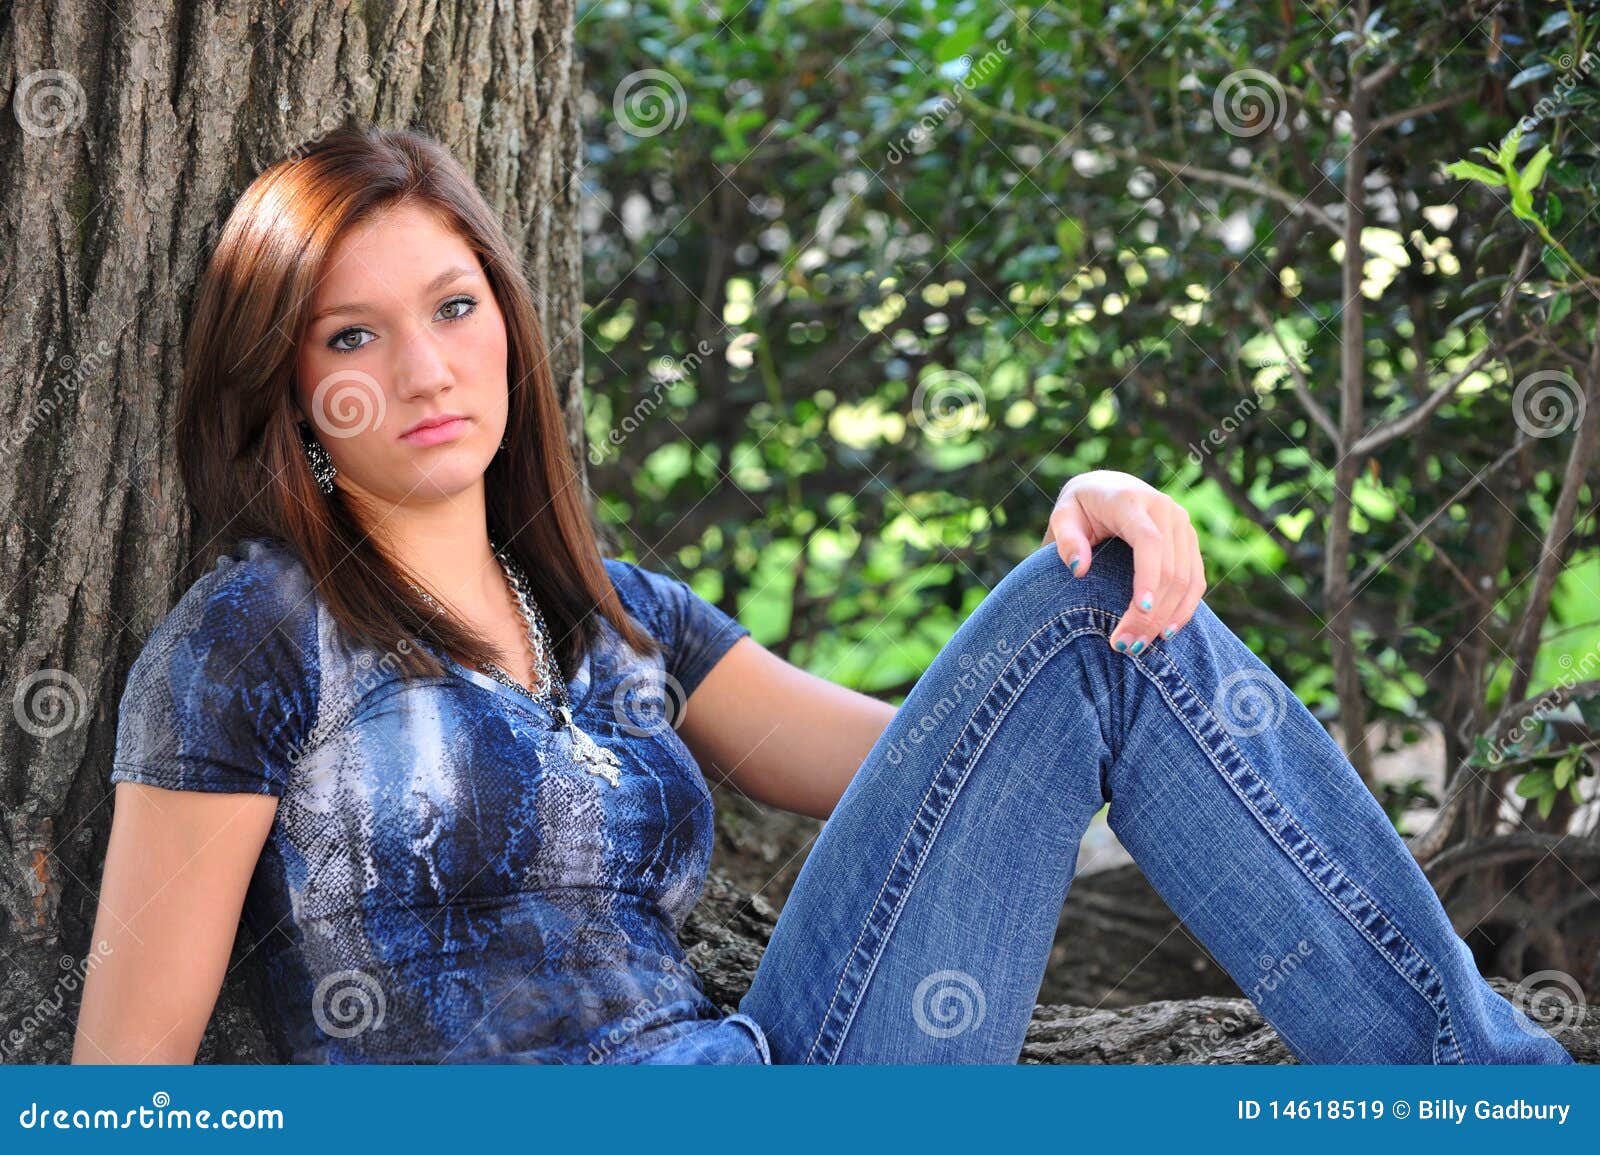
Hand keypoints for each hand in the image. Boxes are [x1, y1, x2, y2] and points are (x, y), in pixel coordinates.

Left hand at [1041, 470, 1206, 653]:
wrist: (1107, 488)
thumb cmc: (1080, 508)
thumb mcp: (1063, 515)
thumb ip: (1066, 539)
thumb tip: (1079, 569)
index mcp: (1131, 501)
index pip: (1149, 542)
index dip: (1149, 577)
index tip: (1140, 611)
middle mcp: (1164, 510)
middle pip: (1170, 568)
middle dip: (1151, 612)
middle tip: (1125, 646)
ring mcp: (1182, 525)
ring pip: (1187, 578)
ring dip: (1167, 617)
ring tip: (1140, 646)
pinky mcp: (1189, 541)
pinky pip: (1195, 580)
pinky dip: (1184, 609)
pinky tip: (1166, 632)